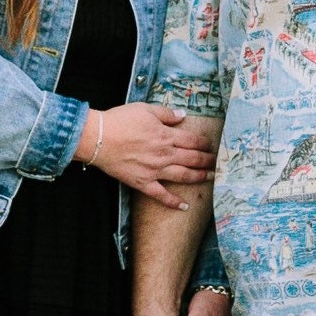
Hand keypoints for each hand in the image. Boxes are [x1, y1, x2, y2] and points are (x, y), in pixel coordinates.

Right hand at [83, 103, 216, 205]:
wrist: (98, 138)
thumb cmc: (120, 121)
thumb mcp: (145, 109)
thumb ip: (167, 113)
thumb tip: (183, 116)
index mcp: (166, 136)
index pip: (193, 141)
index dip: (205, 143)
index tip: (212, 145)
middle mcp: (164, 154)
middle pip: (193, 159)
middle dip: (207, 160)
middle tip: (217, 162)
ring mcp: (155, 171)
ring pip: (183, 176)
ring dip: (199, 177)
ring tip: (210, 178)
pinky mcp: (143, 183)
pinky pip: (161, 196)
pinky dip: (174, 203)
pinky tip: (185, 207)